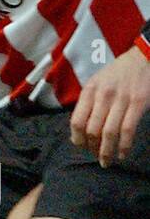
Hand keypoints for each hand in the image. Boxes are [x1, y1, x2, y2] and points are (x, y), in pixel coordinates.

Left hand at [70, 47, 149, 166]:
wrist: (144, 56)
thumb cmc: (118, 73)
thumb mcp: (97, 83)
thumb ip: (88, 104)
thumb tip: (79, 132)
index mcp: (90, 91)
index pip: (76, 121)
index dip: (77, 139)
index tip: (82, 147)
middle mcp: (103, 95)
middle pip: (92, 130)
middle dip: (92, 148)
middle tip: (96, 156)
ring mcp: (121, 99)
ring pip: (109, 133)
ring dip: (106, 151)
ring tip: (106, 161)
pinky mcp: (138, 103)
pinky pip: (127, 130)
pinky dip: (124, 145)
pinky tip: (122, 154)